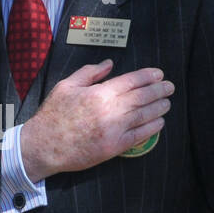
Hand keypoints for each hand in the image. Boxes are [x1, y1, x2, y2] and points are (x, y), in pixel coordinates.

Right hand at [20, 60, 172, 181]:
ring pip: (144, 115)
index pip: (132, 81)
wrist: (43, 146)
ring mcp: (114, 130)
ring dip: (159, 108)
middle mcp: (110, 110)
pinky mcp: (114, 147)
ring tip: (167, 102)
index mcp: (99, 93)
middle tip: (170, 86)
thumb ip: (89, 73)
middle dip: (159, 90)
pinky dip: (152, 128)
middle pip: (142, 97)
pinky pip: (139, 136)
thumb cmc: (53, 115)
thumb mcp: (66, 86)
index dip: (148, 76)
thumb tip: (109, 64)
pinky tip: (159, 122)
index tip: (159, 74)